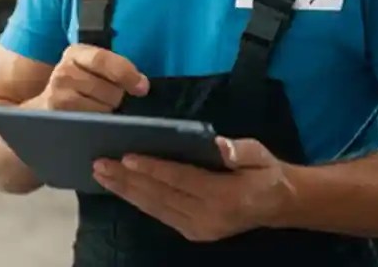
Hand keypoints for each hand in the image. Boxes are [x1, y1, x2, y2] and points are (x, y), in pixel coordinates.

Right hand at [36, 44, 148, 111]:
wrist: (44, 107)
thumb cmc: (78, 85)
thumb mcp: (90, 67)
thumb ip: (114, 67)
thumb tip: (142, 84)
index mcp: (76, 52)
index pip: (102, 59)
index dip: (126, 73)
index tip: (142, 87)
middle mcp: (63, 71)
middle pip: (107, 89)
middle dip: (117, 97)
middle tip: (112, 99)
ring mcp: (57, 95)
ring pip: (102, 109)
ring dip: (108, 111)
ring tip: (98, 108)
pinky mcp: (58, 116)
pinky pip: (91, 122)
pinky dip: (99, 124)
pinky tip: (93, 120)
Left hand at [93, 137, 294, 242]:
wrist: (277, 205)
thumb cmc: (266, 173)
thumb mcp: (260, 155)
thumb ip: (240, 151)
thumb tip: (219, 145)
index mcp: (224, 196)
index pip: (180, 179)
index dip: (153, 168)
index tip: (127, 157)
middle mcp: (207, 217)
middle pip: (160, 196)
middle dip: (127, 180)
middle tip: (100, 164)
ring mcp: (198, 228)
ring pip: (155, 208)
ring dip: (126, 192)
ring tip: (102, 175)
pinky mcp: (193, 232)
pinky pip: (160, 215)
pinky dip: (139, 201)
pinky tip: (122, 189)